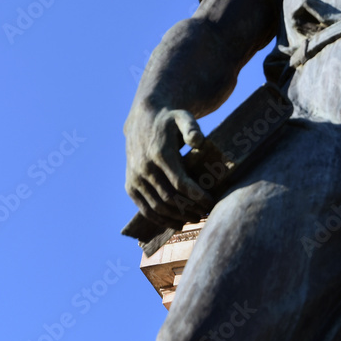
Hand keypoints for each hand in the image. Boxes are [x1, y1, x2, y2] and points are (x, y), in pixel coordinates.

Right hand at [124, 108, 214, 229]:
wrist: (142, 120)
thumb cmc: (169, 121)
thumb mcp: (183, 117)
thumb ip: (192, 127)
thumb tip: (198, 141)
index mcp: (160, 153)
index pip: (180, 183)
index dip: (197, 196)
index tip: (211, 202)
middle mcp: (145, 168)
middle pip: (170, 198)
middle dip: (189, 209)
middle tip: (205, 214)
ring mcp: (135, 178)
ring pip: (157, 207)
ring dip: (177, 217)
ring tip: (194, 219)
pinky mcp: (130, 186)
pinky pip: (144, 209)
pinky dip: (160, 219)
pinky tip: (176, 223)